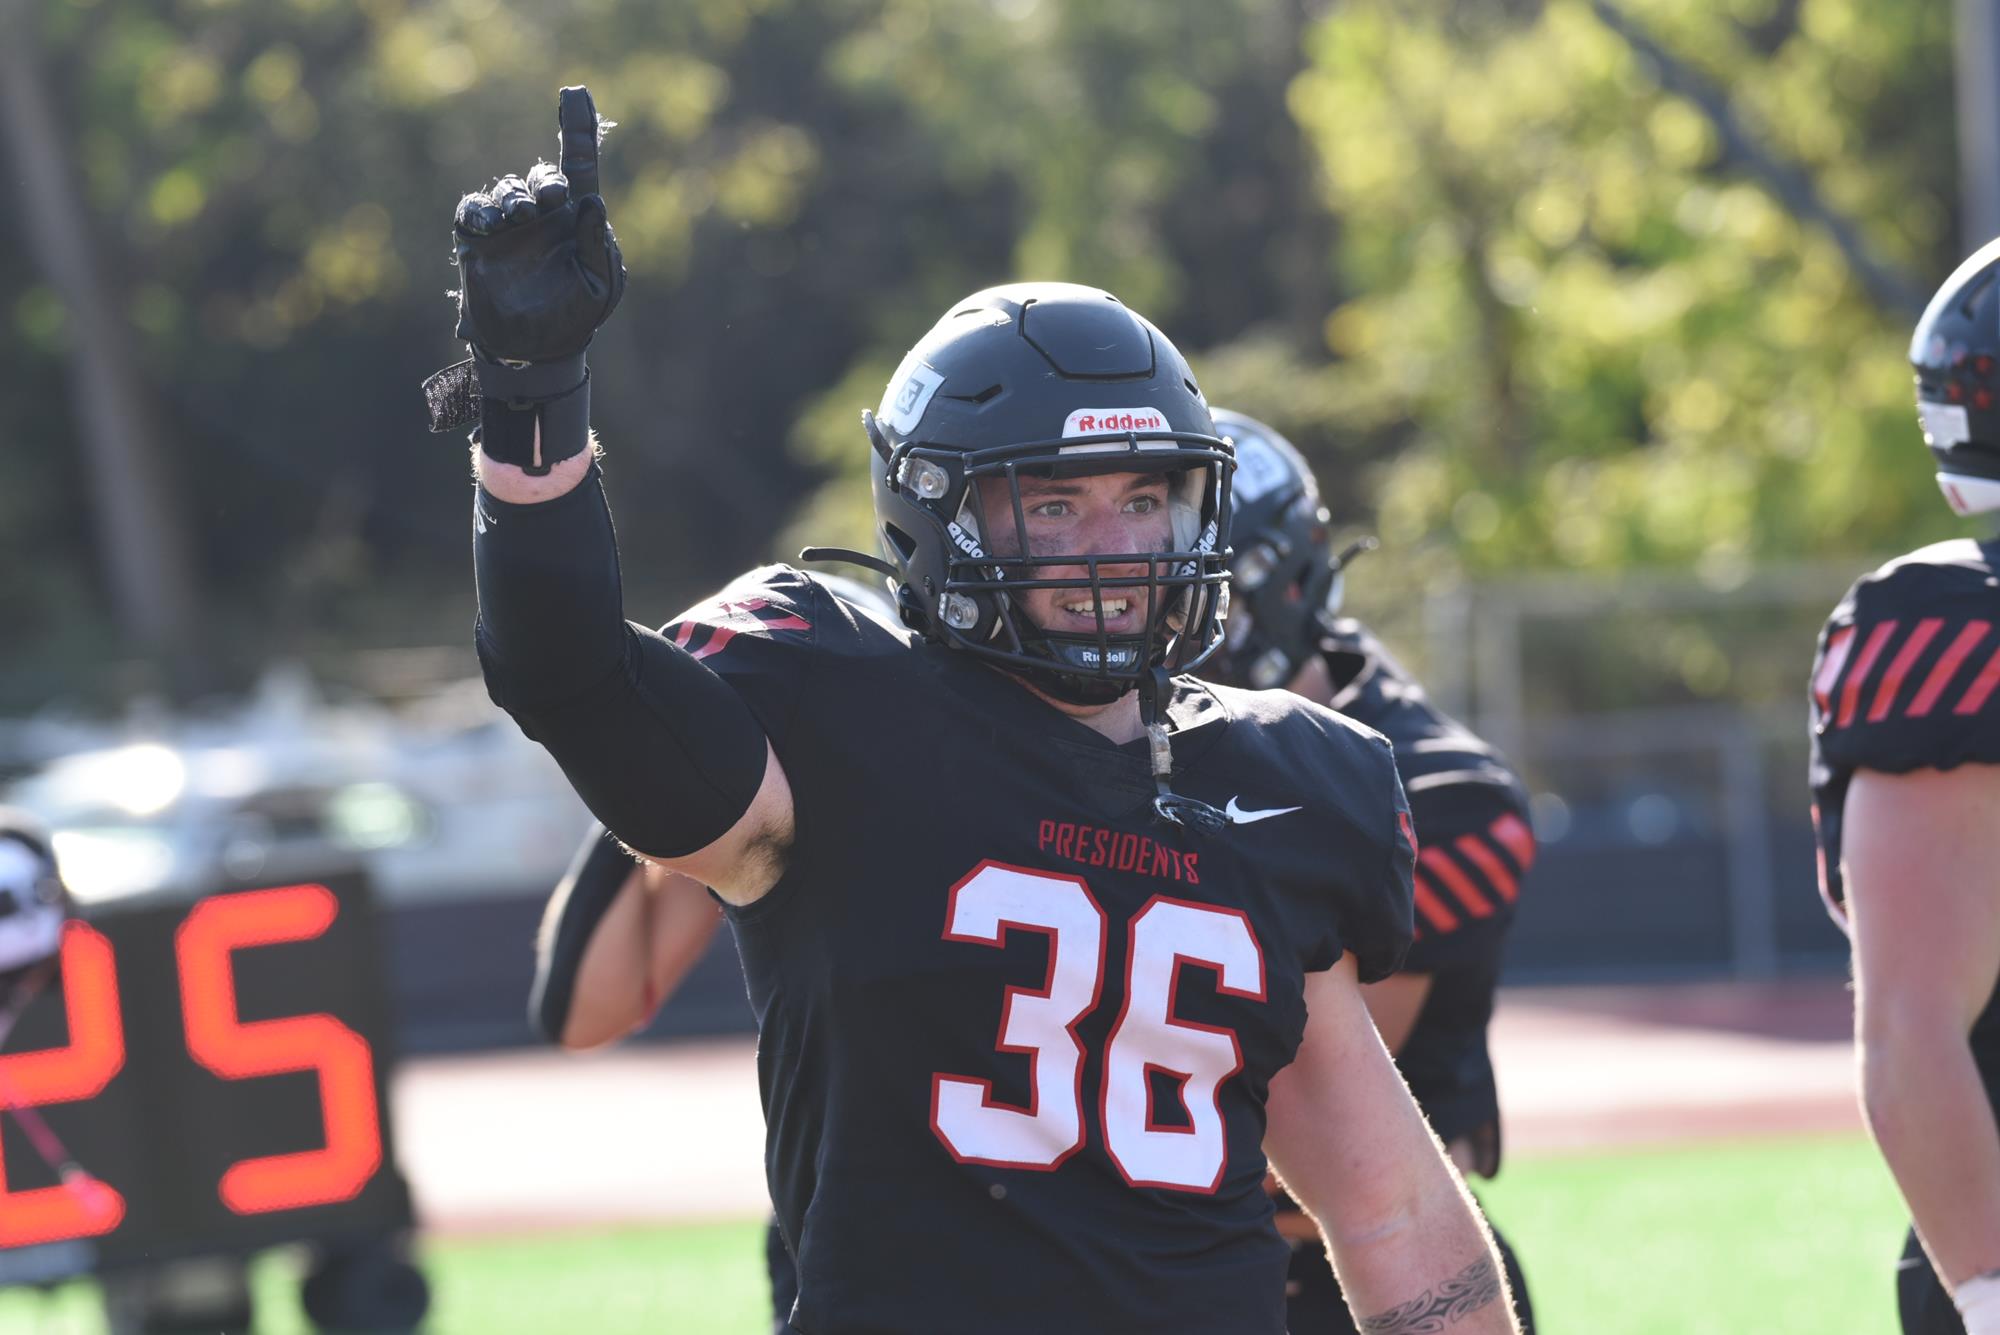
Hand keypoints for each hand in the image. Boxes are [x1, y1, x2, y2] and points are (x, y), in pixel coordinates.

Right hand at [452, 86, 624, 365]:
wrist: (533, 347)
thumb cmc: (574, 316)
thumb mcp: (598, 284)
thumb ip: (595, 244)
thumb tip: (592, 202)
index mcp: (576, 220)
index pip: (579, 166)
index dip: (578, 128)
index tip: (575, 93)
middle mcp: (543, 215)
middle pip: (541, 176)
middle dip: (543, 181)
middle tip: (548, 201)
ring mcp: (509, 225)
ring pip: (508, 190)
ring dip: (513, 198)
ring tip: (518, 219)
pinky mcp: (477, 238)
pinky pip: (474, 209)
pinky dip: (480, 211)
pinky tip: (489, 227)